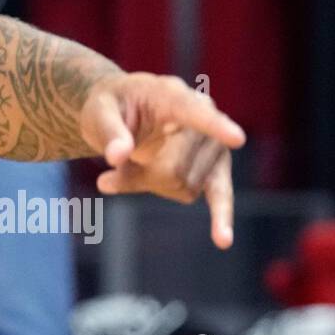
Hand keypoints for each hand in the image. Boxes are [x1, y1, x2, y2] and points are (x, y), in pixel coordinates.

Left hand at [79, 72, 245, 249]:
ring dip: (150, 184)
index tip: (236, 139)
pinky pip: (219, 197)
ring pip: (183, 187)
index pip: (196, 113)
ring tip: (132, 163)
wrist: (122, 112)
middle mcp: (203, 116)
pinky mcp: (214, 169)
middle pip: (175, 169)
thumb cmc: (110, 107)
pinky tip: (223, 240)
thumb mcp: (98, 112)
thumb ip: (108, 132)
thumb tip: (118, 157)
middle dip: (141, 176)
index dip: (215, 127)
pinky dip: (220, 219)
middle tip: (115, 160)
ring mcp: (212, 144)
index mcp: (172, 95)